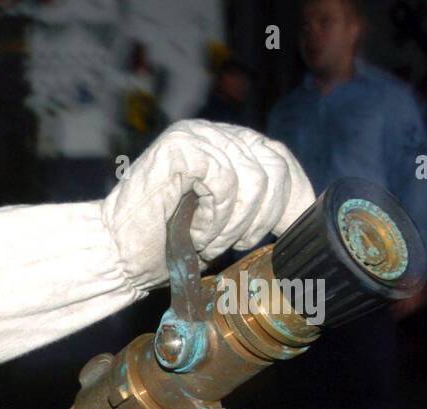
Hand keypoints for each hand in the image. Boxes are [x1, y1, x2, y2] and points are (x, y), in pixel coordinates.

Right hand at [103, 120, 314, 293]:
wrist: (117, 256)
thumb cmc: (164, 247)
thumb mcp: (226, 226)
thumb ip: (258, 207)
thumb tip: (310, 212)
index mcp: (230, 148)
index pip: (281, 160)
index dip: (293, 197)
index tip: (290, 231)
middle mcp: (216, 134)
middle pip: (275, 167)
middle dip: (261, 217)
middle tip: (231, 243)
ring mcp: (198, 135)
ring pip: (255, 179)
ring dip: (232, 224)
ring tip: (204, 240)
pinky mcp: (180, 146)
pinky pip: (226, 181)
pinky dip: (215, 216)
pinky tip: (194, 230)